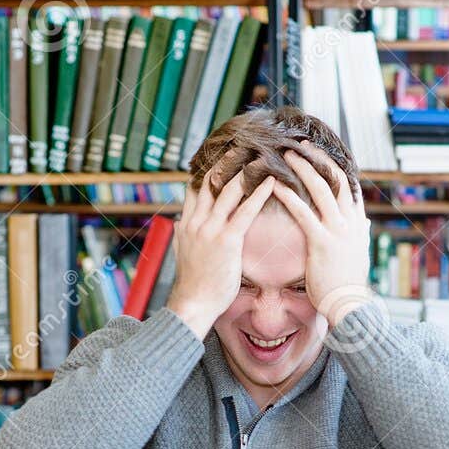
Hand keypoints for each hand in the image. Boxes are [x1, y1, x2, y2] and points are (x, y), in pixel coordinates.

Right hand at [167, 169, 277, 339]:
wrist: (193, 303)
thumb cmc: (193, 285)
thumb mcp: (181, 255)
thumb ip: (180, 237)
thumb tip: (177, 225)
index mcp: (186, 224)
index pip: (195, 188)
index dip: (208, 170)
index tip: (219, 155)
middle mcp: (196, 221)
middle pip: (212, 182)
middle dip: (227, 162)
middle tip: (242, 145)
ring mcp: (210, 229)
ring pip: (229, 191)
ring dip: (245, 171)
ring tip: (259, 156)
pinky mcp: (227, 240)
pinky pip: (245, 211)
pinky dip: (259, 194)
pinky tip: (271, 182)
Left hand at [270, 148, 372, 325]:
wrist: (349, 305)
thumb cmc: (347, 283)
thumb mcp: (358, 253)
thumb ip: (359, 234)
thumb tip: (363, 223)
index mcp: (358, 222)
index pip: (348, 184)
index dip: (334, 165)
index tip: (319, 151)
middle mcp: (351, 221)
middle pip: (335, 178)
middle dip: (317, 158)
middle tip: (299, 145)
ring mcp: (338, 230)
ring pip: (320, 189)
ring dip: (302, 169)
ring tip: (285, 156)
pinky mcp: (323, 242)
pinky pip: (304, 213)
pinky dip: (289, 197)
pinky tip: (275, 187)